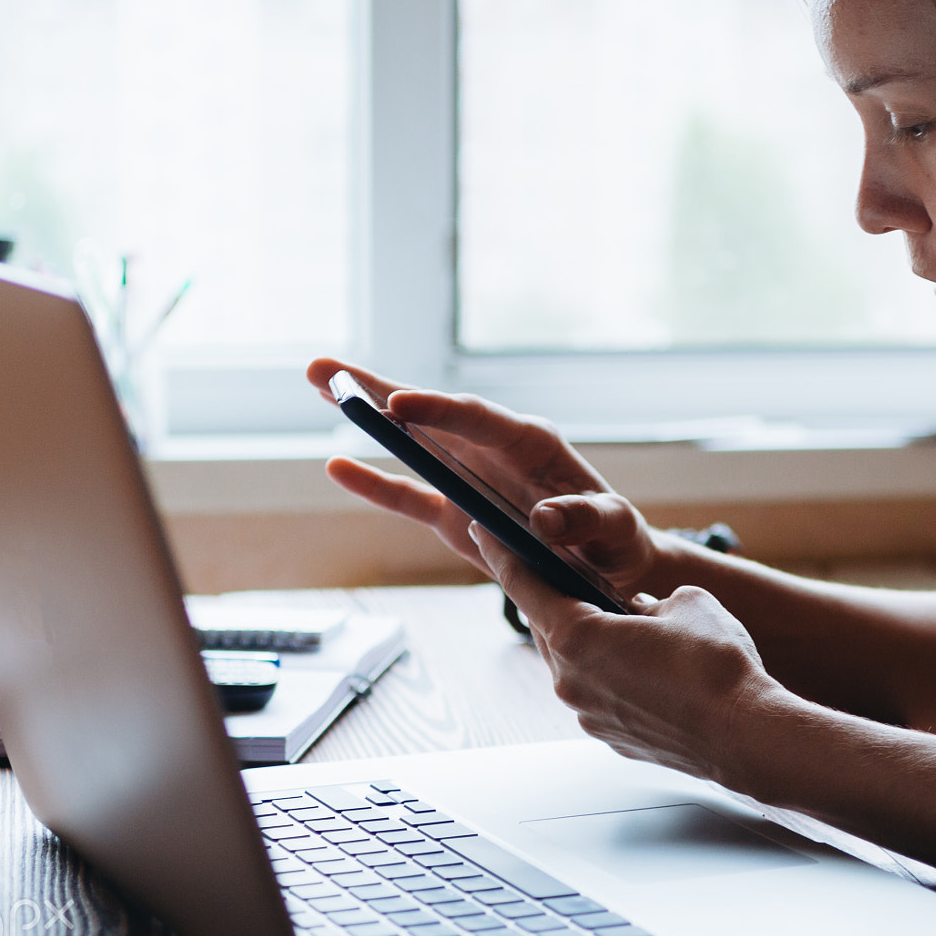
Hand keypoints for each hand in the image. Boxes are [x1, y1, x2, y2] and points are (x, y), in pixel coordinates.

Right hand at [305, 357, 658, 588]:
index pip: (477, 418)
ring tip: (319, 383)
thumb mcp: (614, 528)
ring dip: (365, 420)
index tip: (397, 404)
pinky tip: (337, 468)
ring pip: (410, 444)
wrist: (611, 567)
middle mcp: (493, 451)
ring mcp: (469, 479)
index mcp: (532, 443)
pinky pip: (409, 495)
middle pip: (430, 413)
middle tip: (324, 368)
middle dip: (379, 389)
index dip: (436, 410)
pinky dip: (376, 484)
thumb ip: (585, 519)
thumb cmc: (617, 538)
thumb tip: (545, 520)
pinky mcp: (455, 513)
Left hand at [469, 522, 781, 784]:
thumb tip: (647, 611)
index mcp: (578, 637)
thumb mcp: (687, 602)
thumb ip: (651, 599)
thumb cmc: (717, 669)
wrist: (747, 737)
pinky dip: (615, 675)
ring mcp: (589, 714)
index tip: (485, 533)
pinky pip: (601, 693)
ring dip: (593, 640)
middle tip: (571, 575)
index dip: (503, 554)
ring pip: (576, 663)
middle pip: (549, 626)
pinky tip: (653, 670)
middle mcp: (571, 680)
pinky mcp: (612, 737)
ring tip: (633, 627)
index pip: (524, 585)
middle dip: (560, 599)